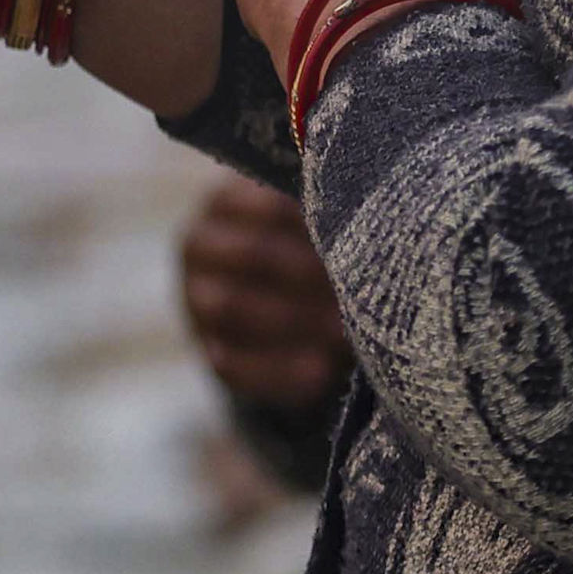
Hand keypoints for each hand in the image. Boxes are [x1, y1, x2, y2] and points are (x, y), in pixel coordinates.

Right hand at [178, 175, 353, 408]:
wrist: (272, 298)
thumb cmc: (305, 244)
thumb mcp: (309, 220)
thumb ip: (328, 214)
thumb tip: (375, 218)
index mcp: (227, 200)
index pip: (265, 203)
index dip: (312, 223)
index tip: (357, 236)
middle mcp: (202, 245)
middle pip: (251, 255)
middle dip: (306, 275)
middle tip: (355, 290)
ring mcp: (197, 299)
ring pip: (233, 309)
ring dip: (295, 322)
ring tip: (344, 333)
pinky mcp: (208, 348)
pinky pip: (234, 365)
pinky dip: (280, 371)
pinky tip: (322, 374)